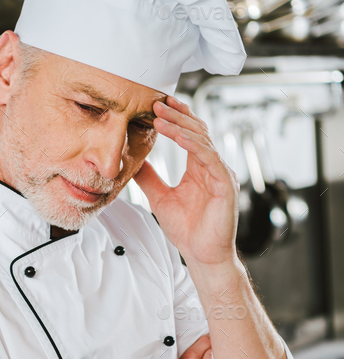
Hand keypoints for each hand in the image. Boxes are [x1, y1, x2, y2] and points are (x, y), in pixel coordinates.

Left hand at [133, 96, 238, 267]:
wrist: (202, 255)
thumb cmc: (187, 230)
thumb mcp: (160, 198)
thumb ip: (149, 178)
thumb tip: (134, 162)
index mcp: (199, 168)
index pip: (189, 135)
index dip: (176, 118)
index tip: (157, 105)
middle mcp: (212, 167)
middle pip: (197, 131)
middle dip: (177, 115)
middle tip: (157, 102)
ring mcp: (220, 174)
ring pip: (202, 140)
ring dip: (181, 126)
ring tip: (161, 116)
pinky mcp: (224, 184)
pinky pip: (209, 158)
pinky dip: (193, 145)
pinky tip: (179, 135)